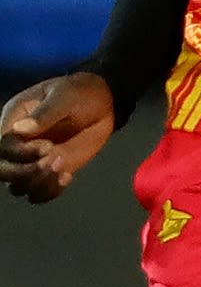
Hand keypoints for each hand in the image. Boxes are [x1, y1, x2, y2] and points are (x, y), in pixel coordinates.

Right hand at [0, 73, 115, 203]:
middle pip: (2, 170)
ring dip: (39, 183)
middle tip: (54, 161)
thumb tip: (20, 129)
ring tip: (63, 168)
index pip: (2, 146)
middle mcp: (19, 143)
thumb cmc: (81, 93)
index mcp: (15, 120)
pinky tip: (67, 177)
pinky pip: (38, 192)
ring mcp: (32, 160)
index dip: (20, 153)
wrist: (104, 104)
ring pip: (18, 186)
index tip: (49, 147)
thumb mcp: (65, 97)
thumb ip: (44, 114)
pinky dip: (50, 192)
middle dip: (23, 173)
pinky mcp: (49, 171)